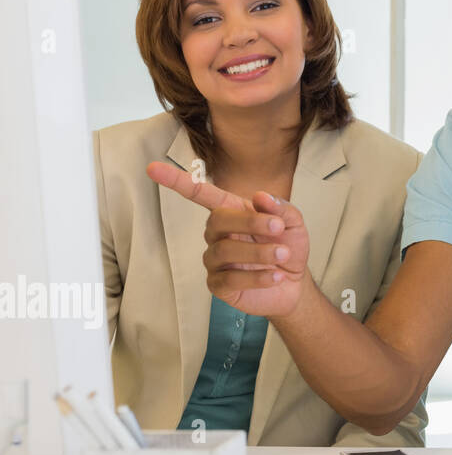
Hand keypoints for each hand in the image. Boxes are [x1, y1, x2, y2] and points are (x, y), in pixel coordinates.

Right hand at [146, 160, 311, 317]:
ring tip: (282, 253)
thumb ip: (280, 208)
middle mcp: (218, 234)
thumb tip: (260, 196)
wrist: (295, 284)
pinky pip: (229, 279)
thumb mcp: (293, 223)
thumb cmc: (288, 247)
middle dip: (250, 222)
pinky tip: (275, 276)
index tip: (153, 168)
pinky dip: (256, 277)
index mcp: (232, 212)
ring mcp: (216, 260)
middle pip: (217, 220)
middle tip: (278, 227)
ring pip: (224, 251)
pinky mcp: (218, 285)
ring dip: (258, 252)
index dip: (178, 182)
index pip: (201, 194)